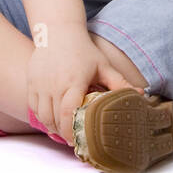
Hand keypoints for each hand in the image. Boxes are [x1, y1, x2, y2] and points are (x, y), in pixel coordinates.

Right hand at [26, 23, 137, 144]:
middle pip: (54, 118)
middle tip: (74, 140)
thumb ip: (120, 83)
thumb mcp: (103, 65)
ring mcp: (40, 83)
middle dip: (64, 133)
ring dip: (52, 127)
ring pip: (42, 115)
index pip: (68, 112)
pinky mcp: (31, 82)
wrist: (58, 32)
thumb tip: (141, 95)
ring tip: (63, 132)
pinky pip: (33, 107)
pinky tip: (51, 121)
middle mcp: (54, 83)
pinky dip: (41, 118)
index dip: (72, 130)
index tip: (78, 140)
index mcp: (73, 81)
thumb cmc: (83, 50)